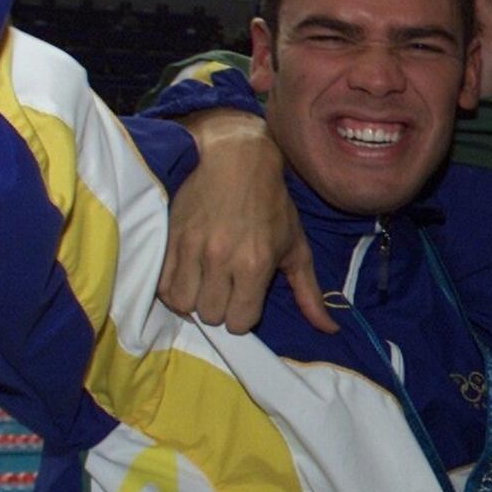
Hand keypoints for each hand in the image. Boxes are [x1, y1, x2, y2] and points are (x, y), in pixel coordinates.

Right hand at [158, 110, 334, 332]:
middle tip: (226, 289)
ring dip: (195, 301)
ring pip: (184, 305)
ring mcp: (192, 248)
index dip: (244, 315)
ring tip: (205, 284)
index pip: (240, 322)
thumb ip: (310, 292)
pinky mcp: (169, 239)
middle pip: (211, 316)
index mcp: (256, 264)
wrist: (235, 160)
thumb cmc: (272, 205)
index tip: (246, 299)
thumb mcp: (297, 247)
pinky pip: (161, 285)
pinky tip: (187, 278)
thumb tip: (330, 330)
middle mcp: (222, 259)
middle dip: (220, 308)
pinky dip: (172, 289)